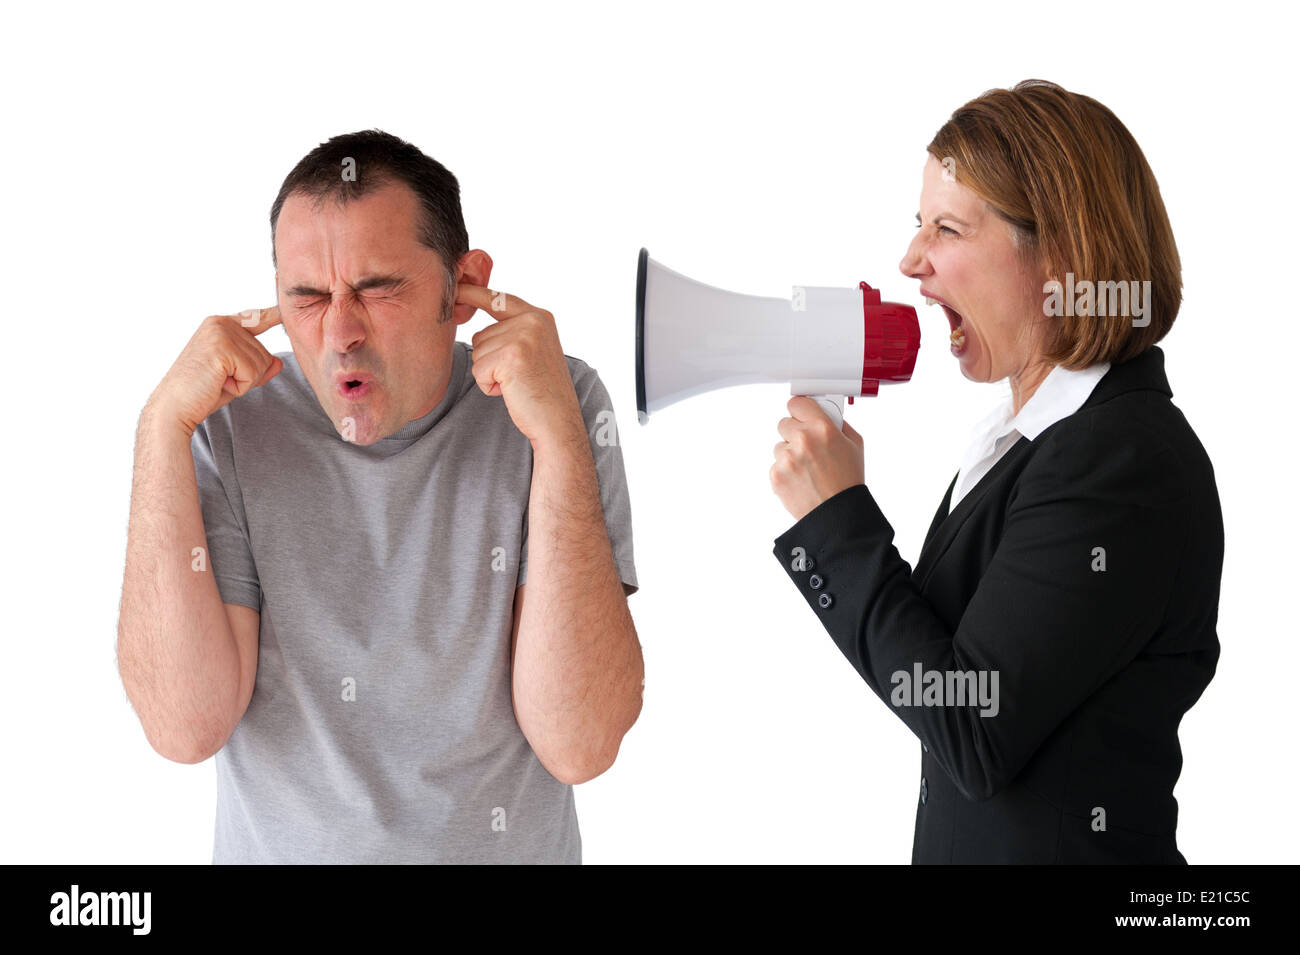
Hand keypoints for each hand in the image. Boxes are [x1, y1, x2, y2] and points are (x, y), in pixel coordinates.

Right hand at [147, 307, 283, 437]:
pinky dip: (241, 387)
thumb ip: (257, 367)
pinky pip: (253, 372)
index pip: (256, 318)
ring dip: (244, 382)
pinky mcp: (222, 348)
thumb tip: (278, 362)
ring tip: (217, 381)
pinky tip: (219, 384)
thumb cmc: (201, 393)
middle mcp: (221, 323)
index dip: (273, 316)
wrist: (173, 408)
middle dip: (249, 375)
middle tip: (220, 380)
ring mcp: (220, 333)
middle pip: (264, 353)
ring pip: (262, 364)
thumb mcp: (236, 377)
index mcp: (220, 325)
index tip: (285, 310)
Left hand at [458, 284, 583, 446]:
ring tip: (516, 383)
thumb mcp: (533, 350)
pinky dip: (488, 386)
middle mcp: (533, 320)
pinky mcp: (512, 356)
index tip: (455, 288)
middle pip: (481, 334)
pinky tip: (511, 391)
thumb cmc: (542, 391)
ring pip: (477, 352)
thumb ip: (513, 330)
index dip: (473, 293)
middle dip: (490, 360)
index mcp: (540, 316)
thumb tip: (476, 316)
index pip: (498, 298)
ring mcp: (524, 336)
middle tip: (518, 376)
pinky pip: (478, 370)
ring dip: (490, 374)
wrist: (558, 421)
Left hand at [770, 396, 864, 520]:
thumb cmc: (848, 482)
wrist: (837, 514)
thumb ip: (838, 424)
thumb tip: (825, 413)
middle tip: (809, 447)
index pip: (797, 403)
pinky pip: (776, 465)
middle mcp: (803, 440)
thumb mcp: (854, 444)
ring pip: (779, 446)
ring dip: (790, 454)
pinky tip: (802, 480)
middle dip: (795, 433)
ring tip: (809, 469)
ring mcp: (787, 458)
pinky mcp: (776, 475)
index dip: (800, 410)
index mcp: (822, 428)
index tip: (801, 414)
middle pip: (784, 423)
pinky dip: (786, 472)